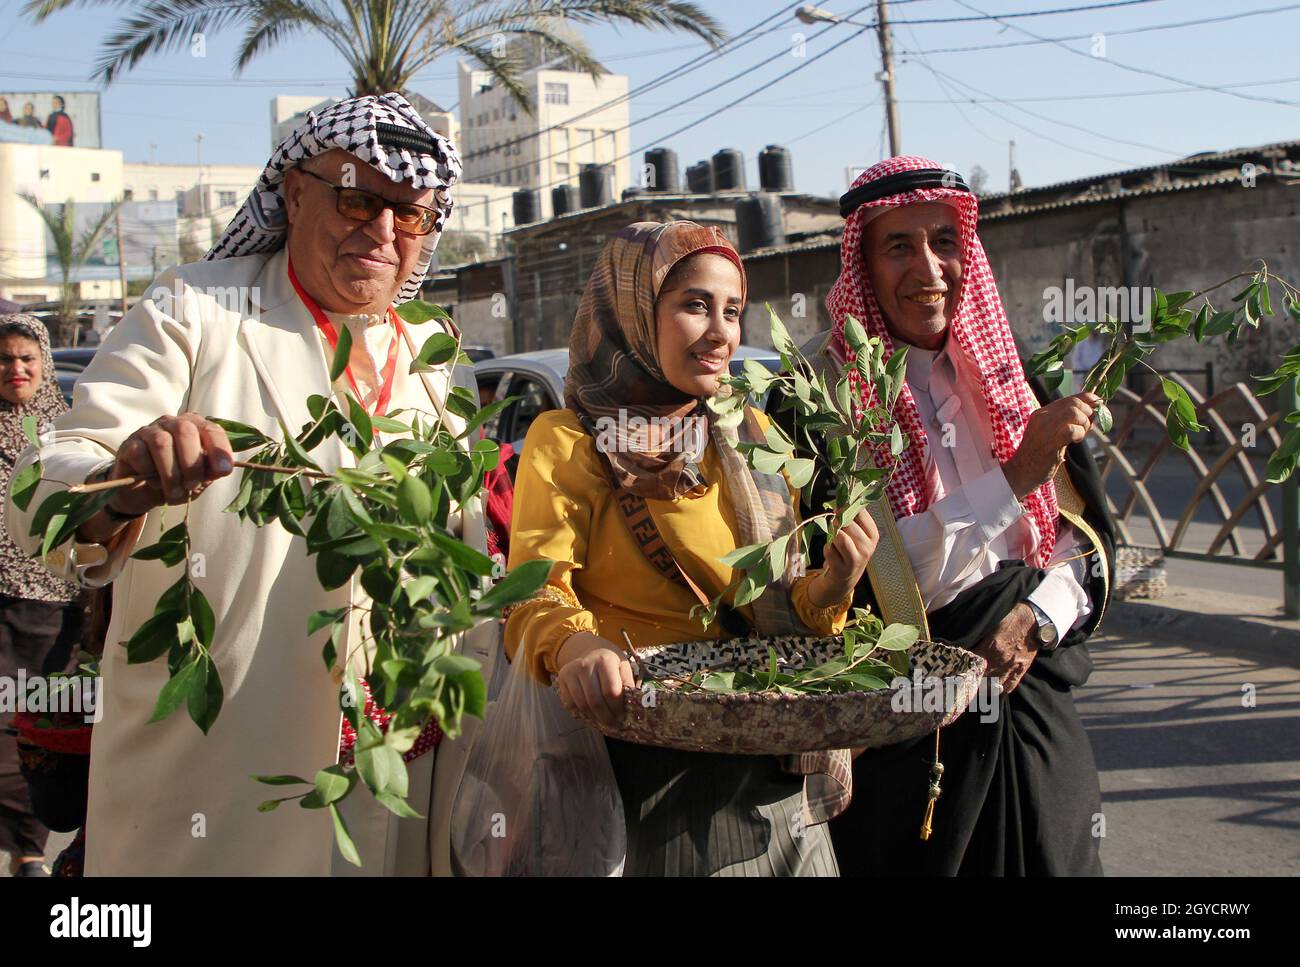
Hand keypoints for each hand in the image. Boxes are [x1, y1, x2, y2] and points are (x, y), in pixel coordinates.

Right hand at [79, 413, 233, 542]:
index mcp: (195, 427)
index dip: (219, 449)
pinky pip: (140, 454)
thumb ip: (210, 471)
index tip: (223, 471)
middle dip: (192, 463)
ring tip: (175, 491)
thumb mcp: (199, 479)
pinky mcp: (130, 444)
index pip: (211, 429)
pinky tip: (154, 483)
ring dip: (171, 472)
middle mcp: (172, 423)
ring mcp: (149, 431)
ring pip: (162, 443)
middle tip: (192, 485)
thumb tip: (221, 469)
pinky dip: (149, 472)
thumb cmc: (178, 481)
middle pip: (185, 431)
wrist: (143, 493)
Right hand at [554, 632, 633, 725]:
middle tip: (613, 725)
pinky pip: (571, 704)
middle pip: (595, 701)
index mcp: (604, 661)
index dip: (616, 708)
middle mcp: (585, 665)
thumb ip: (628, 683)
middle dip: (605, 717)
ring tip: (603, 722)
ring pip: (582, 705)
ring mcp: (572, 672)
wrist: (588, 650)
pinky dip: (581, 714)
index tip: (621, 717)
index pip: (610, 691)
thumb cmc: (610, 661)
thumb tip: (631, 705)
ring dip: (594, 718)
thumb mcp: (623, 666)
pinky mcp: (562, 679)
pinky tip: (591, 715)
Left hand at [808, 508, 878, 607]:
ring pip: (838, 535)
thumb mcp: (856, 533)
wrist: (845, 576)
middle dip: (838, 524)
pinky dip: (827, 549)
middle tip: (837, 529)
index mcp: (873, 533)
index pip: (860, 512)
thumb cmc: (849, 549)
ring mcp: (857, 558)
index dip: (846, 507)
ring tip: (836, 543)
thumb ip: (851, 517)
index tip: (840, 509)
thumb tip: (841, 499)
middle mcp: (868, 546)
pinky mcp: (844, 568)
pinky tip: (833, 554)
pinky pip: (829, 549)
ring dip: (832, 537)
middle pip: (847, 523)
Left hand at [970, 602, 1038, 693]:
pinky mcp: (1021, 670)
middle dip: (971, 680)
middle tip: (963, 680)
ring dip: (984, 687)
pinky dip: (1000, 689)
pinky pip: (1009, 686)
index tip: (957, 667)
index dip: (963, 666)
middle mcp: (1001, 660)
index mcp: (991, 647)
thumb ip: (979, 637)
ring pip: (994, 686)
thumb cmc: (1011, 618)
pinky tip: (994, 687)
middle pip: (981, 679)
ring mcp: (1012, 667)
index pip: (972, 663)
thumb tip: (966, 643)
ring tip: (976, 686)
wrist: (1033, 620)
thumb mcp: (990, 625)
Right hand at [1001, 391, 1099, 498]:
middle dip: (1088, 412)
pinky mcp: (1049, 440)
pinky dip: (1079, 434)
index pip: (1070, 398)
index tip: (1098, 404)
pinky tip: (1075, 441)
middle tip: (1088, 426)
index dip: (1088, 399)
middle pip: (1074, 403)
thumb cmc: (1039, 455)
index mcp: (1042, 412)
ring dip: (1084, 423)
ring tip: (1080, 435)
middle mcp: (1042, 416)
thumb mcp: (1052, 433)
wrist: (1022, 472)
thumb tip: (1092, 413)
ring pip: (1074, 412)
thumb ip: (1067, 422)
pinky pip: (1072, 429)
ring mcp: (1045, 427)